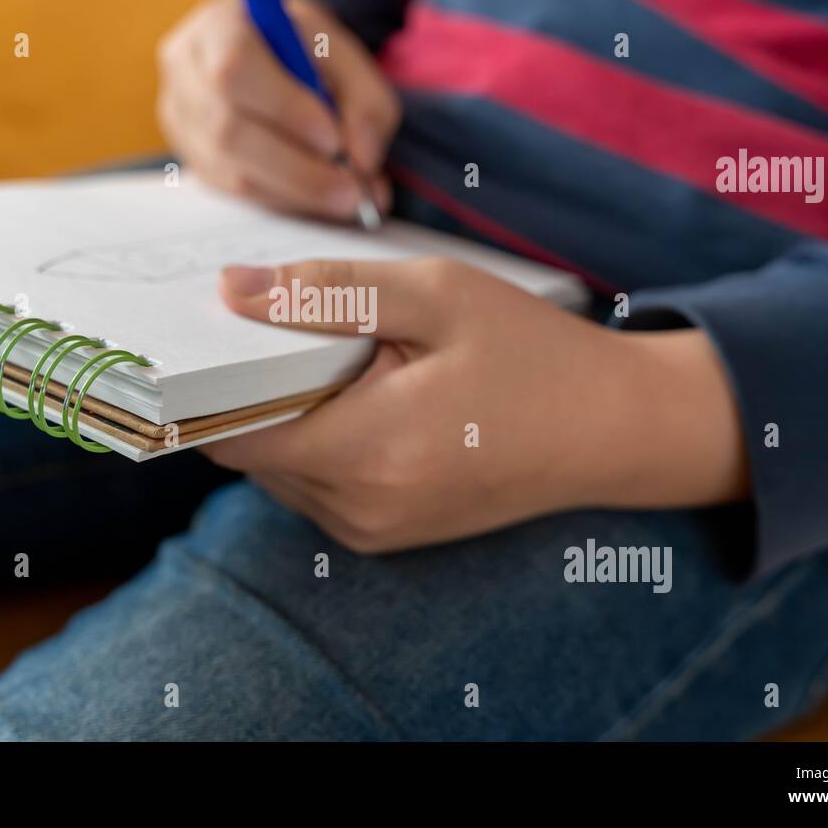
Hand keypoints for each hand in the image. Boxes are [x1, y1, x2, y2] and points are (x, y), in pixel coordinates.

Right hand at [156, 0, 400, 220]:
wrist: (267, 54)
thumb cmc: (304, 51)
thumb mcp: (345, 56)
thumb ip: (366, 102)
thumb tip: (364, 158)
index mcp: (219, 26)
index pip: (236, 69)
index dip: (285, 109)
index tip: (333, 139)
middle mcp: (186, 73)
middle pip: (228, 130)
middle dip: (297, 168)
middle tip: (351, 191)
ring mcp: (181, 119)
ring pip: (230, 169)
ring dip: (294, 191)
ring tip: (345, 199)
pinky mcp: (191, 157)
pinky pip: (233, 190)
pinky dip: (282, 199)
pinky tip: (316, 198)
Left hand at [201, 259, 749, 552]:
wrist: (614, 429)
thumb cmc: (533, 353)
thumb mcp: (435, 295)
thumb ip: (327, 292)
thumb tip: (230, 291)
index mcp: (368, 452)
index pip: (232, 432)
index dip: (213, 381)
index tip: (217, 332)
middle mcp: (360, 509)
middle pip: (253, 451)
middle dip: (256, 391)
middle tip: (293, 330)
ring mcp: (373, 532)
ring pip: (280, 471)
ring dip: (291, 417)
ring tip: (347, 362)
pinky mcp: (386, 536)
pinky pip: (318, 487)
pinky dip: (322, 442)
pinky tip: (368, 398)